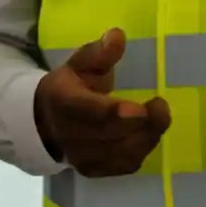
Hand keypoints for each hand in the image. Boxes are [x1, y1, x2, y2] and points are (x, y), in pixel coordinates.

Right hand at [34, 29, 171, 176]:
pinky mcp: (94, 171)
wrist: (44, 122)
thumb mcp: (79, 64)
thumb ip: (99, 53)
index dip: (113, 113)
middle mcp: (69, 135)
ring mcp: (81, 157)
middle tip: (160, 106)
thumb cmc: (69, 87)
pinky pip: (125, 165)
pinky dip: (141, 150)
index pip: (87, 112)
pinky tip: (147, 133)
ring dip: (147, 137)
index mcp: (62, 102)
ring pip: (122, 154)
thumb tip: (118, 36)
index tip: (139, 108)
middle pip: (111, 135)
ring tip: (158, 117)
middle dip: (142, 124)